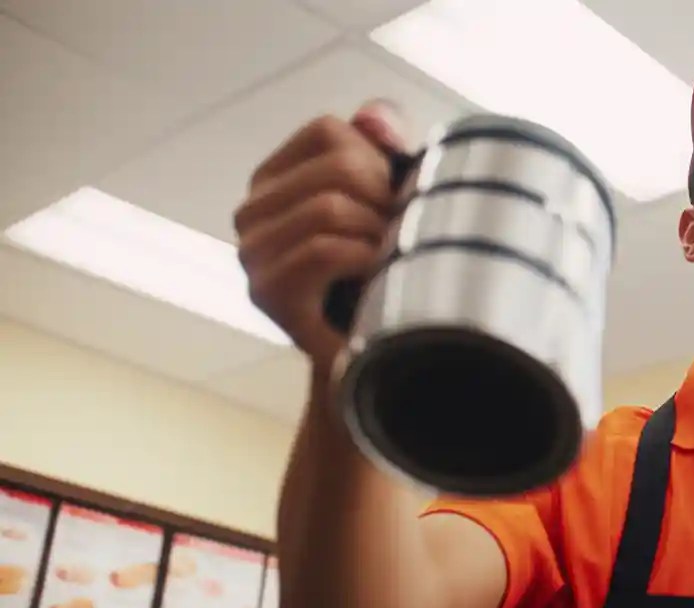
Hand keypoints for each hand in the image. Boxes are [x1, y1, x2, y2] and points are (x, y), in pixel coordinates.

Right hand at [234, 99, 410, 369]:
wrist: (380, 355)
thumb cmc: (389, 271)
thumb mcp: (392, 194)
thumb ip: (383, 140)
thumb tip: (370, 118)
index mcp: (275, 179)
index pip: (331, 131)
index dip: (379, 161)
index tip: (390, 204)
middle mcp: (251, 211)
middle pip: (338, 166)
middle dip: (386, 200)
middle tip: (395, 239)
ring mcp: (252, 252)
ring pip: (332, 207)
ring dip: (379, 235)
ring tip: (384, 262)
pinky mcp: (266, 291)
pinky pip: (326, 249)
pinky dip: (366, 260)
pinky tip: (372, 281)